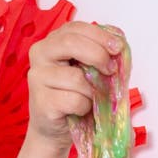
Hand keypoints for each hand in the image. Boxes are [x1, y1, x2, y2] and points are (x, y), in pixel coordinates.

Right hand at [26, 20, 122, 150]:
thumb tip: (119, 48)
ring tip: (91, 99)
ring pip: (76, 77)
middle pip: (71, 43)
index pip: (76, 28)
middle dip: (97, 55)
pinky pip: (74, 100)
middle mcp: (40, 55)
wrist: (55, 129)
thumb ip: (97, 56)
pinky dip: (85, 106)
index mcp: (52, 42)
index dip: (99, 35)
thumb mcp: (86, 72)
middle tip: (111, 70)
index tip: (118, 47)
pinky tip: (81, 110)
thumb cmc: (73, 98)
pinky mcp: (42, 102)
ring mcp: (38, 78)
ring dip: (92, 91)